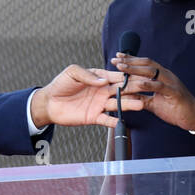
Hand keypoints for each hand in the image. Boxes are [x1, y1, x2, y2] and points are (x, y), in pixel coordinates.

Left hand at [31, 65, 148, 127]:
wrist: (49, 103)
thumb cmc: (60, 84)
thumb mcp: (72, 73)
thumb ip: (88, 75)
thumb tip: (105, 80)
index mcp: (99, 77)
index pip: (116, 77)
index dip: (127, 76)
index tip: (139, 76)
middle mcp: (102, 91)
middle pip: (122, 90)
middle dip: (134, 90)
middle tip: (146, 89)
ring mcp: (99, 104)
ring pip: (118, 104)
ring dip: (129, 105)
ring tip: (141, 104)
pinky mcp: (94, 117)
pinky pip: (107, 120)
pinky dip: (115, 121)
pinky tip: (122, 121)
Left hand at [109, 52, 194, 131]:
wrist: (193, 117)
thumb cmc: (174, 108)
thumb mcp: (153, 103)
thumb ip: (140, 98)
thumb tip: (125, 96)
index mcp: (162, 76)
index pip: (144, 64)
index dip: (131, 59)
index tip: (117, 57)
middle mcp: (166, 76)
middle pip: (146, 64)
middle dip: (130, 62)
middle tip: (115, 61)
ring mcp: (171, 83)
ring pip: (152, 72)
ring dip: (135, 69)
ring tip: (122, 68)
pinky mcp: (175, 93)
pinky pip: (160, 87)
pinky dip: (149, 84)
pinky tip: (139, 83)